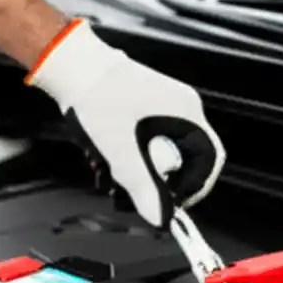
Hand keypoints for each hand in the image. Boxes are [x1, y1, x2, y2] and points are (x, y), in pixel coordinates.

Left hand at [27, 19, 225, 228]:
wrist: (71, 65)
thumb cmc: (96, 96)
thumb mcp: (118, 148)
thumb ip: (140, 184)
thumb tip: (158, 217)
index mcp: (184, 112)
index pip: (210, 158)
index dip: (197, 186)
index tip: (174, 203)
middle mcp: (180, 108)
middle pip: (186, 158)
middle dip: (161, 181)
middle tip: (137, 193)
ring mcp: (163, 106)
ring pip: (164, 152)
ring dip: (141, 171)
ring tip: (113, 176)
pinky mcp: (144, 108)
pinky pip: (149, 141)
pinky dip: (131, 156)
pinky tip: (106, 160)